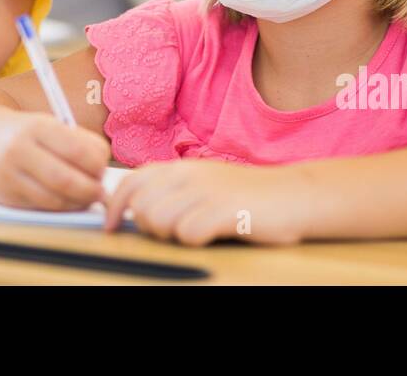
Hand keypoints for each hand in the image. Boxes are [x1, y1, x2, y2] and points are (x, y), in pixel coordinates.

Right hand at [0, 111, 110, 210]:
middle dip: (91, 189)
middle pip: (67, 179)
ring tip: (86, 196)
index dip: (98, 163)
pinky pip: (41, 207)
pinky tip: (67, 200)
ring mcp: (10, 175)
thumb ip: (74, 142)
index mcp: (36, 126)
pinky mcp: (4, 196)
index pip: (78, 149)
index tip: (102, 166)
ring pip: (55, 199)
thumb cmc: (20, 132)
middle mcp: (20, 150)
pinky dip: (60, 207)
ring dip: (78, 202)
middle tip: (99, 189)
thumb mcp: (45, 124)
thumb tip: (102, 168)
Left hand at [103, 160, 313, 245]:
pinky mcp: (223, 210)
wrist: (294, 195)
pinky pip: (188, 234)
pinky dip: (196, 240)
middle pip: (140, 207)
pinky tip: (213, 233)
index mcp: (180, 167)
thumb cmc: (248, 196)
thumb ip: (172, 190)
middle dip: (148, 227)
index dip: (114, 207)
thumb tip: (134, 209)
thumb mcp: (204, 183)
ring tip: (197, 231)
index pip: (130, 181)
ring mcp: (205, 191)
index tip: (111, 226)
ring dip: (172, 235)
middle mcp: (188, 174)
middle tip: (175, 230)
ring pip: (157, 221)